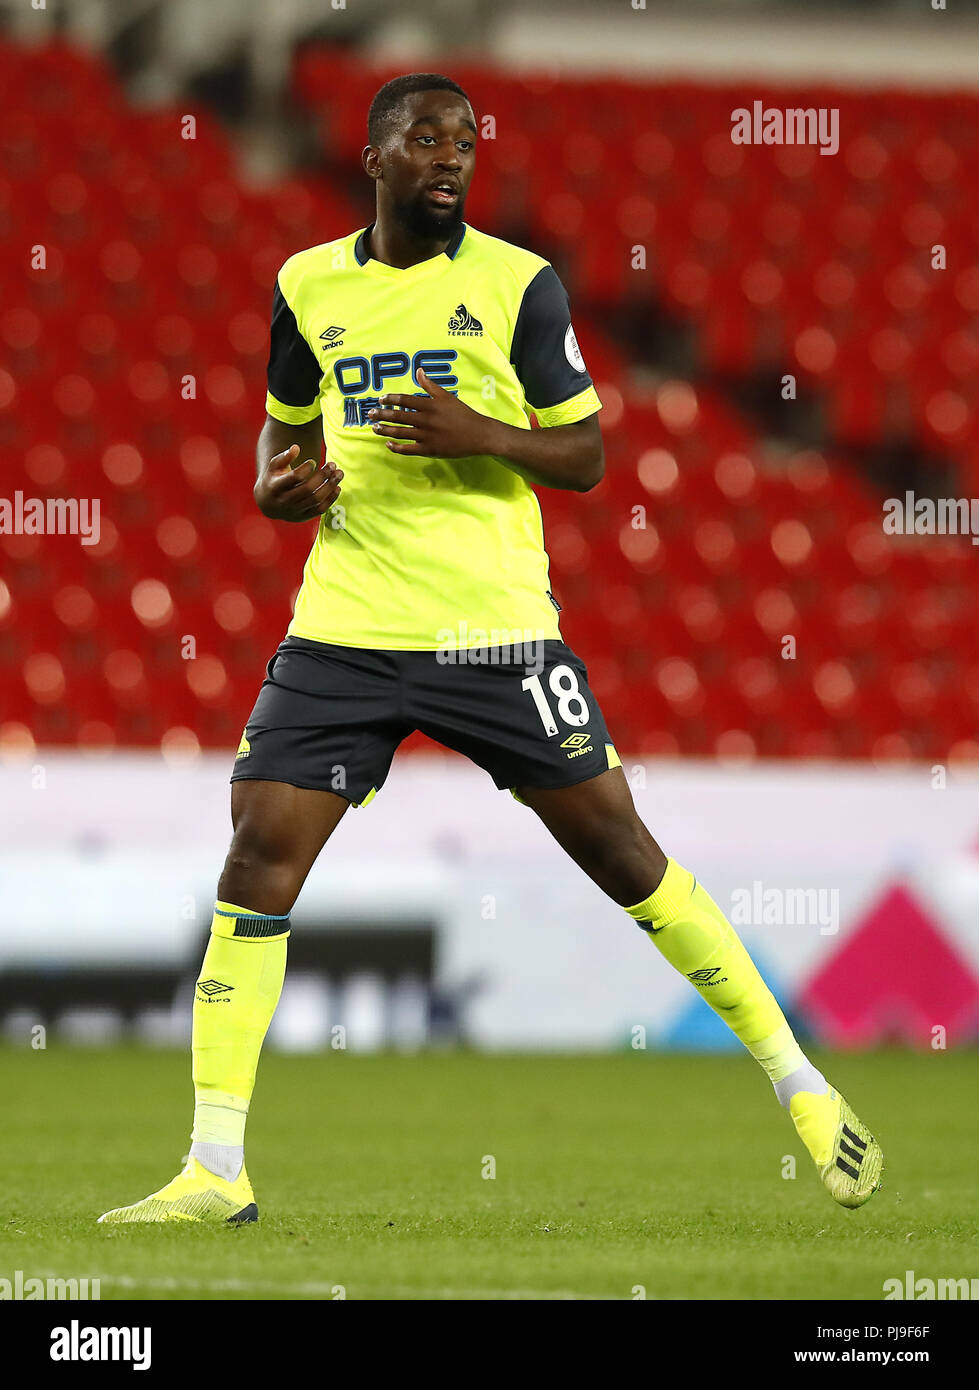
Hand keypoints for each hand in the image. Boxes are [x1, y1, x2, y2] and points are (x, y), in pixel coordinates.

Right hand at [254, 444, 342, 521]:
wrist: (269, 504)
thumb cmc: (274, 480)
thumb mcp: (274, 467)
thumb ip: (285, 456)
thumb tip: (296, 448)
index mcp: (276, 487)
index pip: (294, 477)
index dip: (306, 468)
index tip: (313, 461)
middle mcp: (285, 501)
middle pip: (308, 489)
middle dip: (323, 475)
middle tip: (332, 464)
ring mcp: (295, 511)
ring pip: (316, 499)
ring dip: (330, 486)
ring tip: (339, 473)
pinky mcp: (303, 517)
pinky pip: (320, 510)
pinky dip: (331, 499)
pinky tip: (337, 487)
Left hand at [366, 369, 498, 457]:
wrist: (479, 435)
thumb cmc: (463, 414)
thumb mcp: (447, 396)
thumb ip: (430, 385)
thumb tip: (419, 370)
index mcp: (430, 405)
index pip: (404, 400)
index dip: (390, 399)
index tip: (380, 400)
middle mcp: (426, 420)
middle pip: (398, 416)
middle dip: (382, 414)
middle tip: (369, 414)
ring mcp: (427, 436)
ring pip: (400, 433)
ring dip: (385, 430)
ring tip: (374, 428)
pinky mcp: (430, 450)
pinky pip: (408, 449)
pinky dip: (396, 447)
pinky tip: (388, 444)